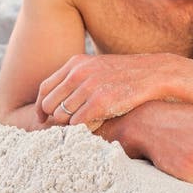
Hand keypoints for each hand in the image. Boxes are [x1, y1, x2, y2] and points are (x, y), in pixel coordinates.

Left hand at [35, 52, 171, 126]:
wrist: (152, 73)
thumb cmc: (123, 74)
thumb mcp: (96, 67)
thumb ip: (75, 78)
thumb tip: (55, 99)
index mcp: (75, 63)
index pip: (45, 88)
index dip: (41, 106)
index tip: (42, 117)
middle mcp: (78, 74)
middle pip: (50, 104)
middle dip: (54, 117)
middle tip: (66, 124)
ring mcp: (89, 88)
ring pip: (62, 116)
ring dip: (70, 123)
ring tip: (85, 122)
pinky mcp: (100, 103)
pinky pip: (77, 124)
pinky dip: (82, 128)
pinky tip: (94, 124)